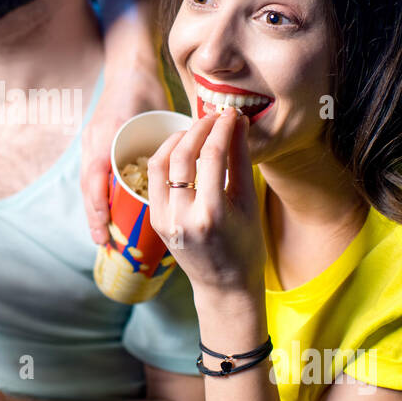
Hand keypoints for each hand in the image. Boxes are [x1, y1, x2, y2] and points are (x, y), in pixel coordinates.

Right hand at [82, 64, 170, 244]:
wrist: (128, 64)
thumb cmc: (146, 87)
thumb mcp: (159, 112)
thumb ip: (174, 138)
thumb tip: (196, 167)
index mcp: (107, 135)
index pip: (97, 177)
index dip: (98, 207)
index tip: (105, 231)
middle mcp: (95, 142)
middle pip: (89, 185)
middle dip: (94, 215)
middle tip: (103, 242)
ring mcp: (92, 142)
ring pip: (90, 181)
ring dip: (94, 207)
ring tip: (103, 234)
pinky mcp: (95, 142)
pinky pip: (93, 173)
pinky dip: (97, 192)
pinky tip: (107, 209)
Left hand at [146, 107, 265, 299]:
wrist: (224, 286)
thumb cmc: (245, 246)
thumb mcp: (248, 203)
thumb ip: (240, 160)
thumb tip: (236, 123)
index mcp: (211, 214)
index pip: (213, 155)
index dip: (222, 128)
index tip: (231, 114)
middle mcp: (182, 217)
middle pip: (182, 155)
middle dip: (198, 128)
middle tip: (214, 116)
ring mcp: (162, 219)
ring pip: (160, 163)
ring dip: (177, 139)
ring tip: (197, 129)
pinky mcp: (153, 220)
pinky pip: (154, 178)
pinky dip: (166, 157)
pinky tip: (182, 149)